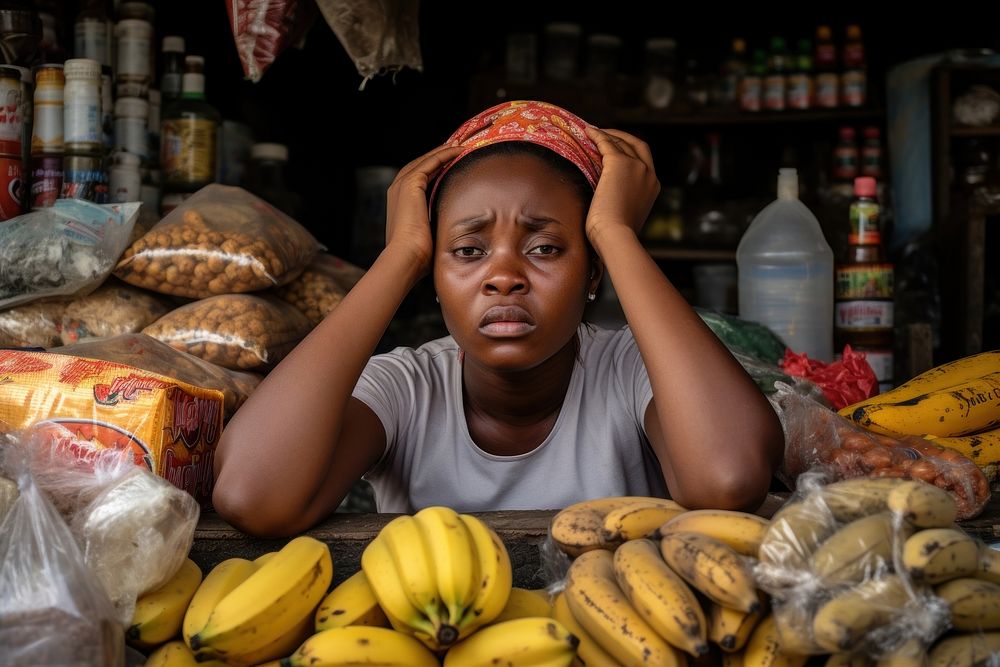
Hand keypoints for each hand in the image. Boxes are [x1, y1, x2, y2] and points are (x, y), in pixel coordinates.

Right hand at [384, 142, 463, 275]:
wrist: (406, 257)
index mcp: (399, 203)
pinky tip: (458, 150)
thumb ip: (436, 228)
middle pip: (420, 165)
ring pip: (425, 161)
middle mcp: (397, 190)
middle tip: (456, 146)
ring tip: (459, 145)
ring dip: (443, 151)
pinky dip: (444, 154)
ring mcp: (401, 185)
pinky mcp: (410, 183)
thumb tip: (454, 233)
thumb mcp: (427, 236)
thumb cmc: (417, 256)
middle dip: (437, 155)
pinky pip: (431, 162)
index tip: (451, 162)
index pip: (418, 179)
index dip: (434, 168)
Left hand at [584, 127, 659, 245]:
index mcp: (653, 186)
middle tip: (605, 134)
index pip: (645, 160)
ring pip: (621, 142)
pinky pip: (606, 143)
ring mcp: (636, 166)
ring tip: (592, 132)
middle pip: (637, 144)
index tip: (617, 148)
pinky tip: (587, 133)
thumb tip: (610, 201)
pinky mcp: (619, 163)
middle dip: (622, 137)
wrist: (615, 235)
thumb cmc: (615, 234)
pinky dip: (597, 135)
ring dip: (607, 134)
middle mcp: (648, 173)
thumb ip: (625, 202)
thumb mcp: (626, 215)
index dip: (631, 151)